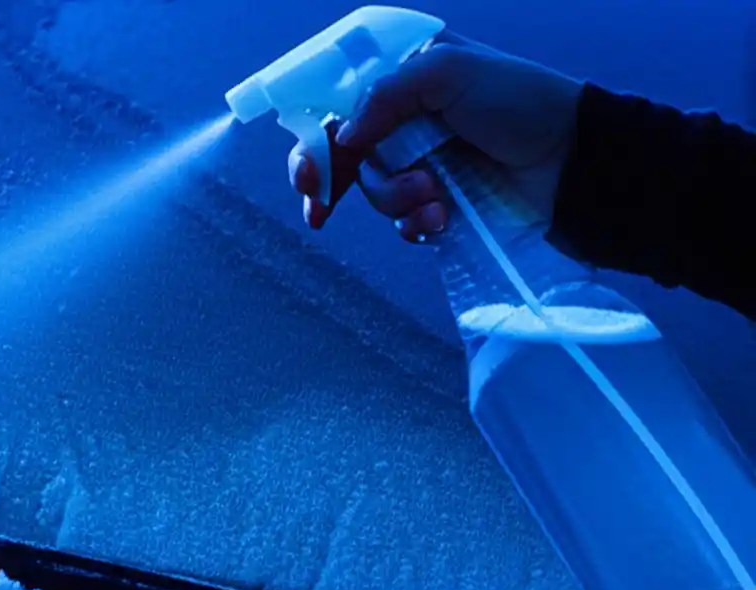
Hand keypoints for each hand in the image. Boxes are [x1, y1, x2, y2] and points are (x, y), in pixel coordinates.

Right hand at [288, 33, 582, 242]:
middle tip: (320, 205)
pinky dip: (416, 223)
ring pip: (375, 192)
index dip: (314, 137)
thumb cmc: (520, 101)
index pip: (338, 104)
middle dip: (332, 181)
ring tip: (434, 197)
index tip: (308, 173)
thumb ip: (383, 94)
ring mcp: (424, 164)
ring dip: (396, 199)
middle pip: (345, 154)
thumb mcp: (448, 70)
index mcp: (406, 77)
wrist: (576, 162)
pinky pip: (404, 223)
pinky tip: (443, 219)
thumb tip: (342, 138)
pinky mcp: (442, 205)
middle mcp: (408, 120)